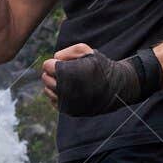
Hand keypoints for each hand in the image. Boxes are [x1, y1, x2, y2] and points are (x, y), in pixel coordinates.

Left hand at [44, 44, 162, 115]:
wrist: (117, 88)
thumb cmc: (100, 66)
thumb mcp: (86, 50)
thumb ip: (66, 51)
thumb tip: (53, 60)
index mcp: (68, 73)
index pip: (47, 66)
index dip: (54, 63)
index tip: (64, 63)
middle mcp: (66, 89)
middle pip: (46, 78)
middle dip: (52, 73)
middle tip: (65, 71)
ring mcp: (68, 102)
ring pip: (48, 91)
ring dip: (54, 84)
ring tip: (68, 81)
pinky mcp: (70, 111)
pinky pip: (54, 101)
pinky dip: (58, 95)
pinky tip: (69, 91)